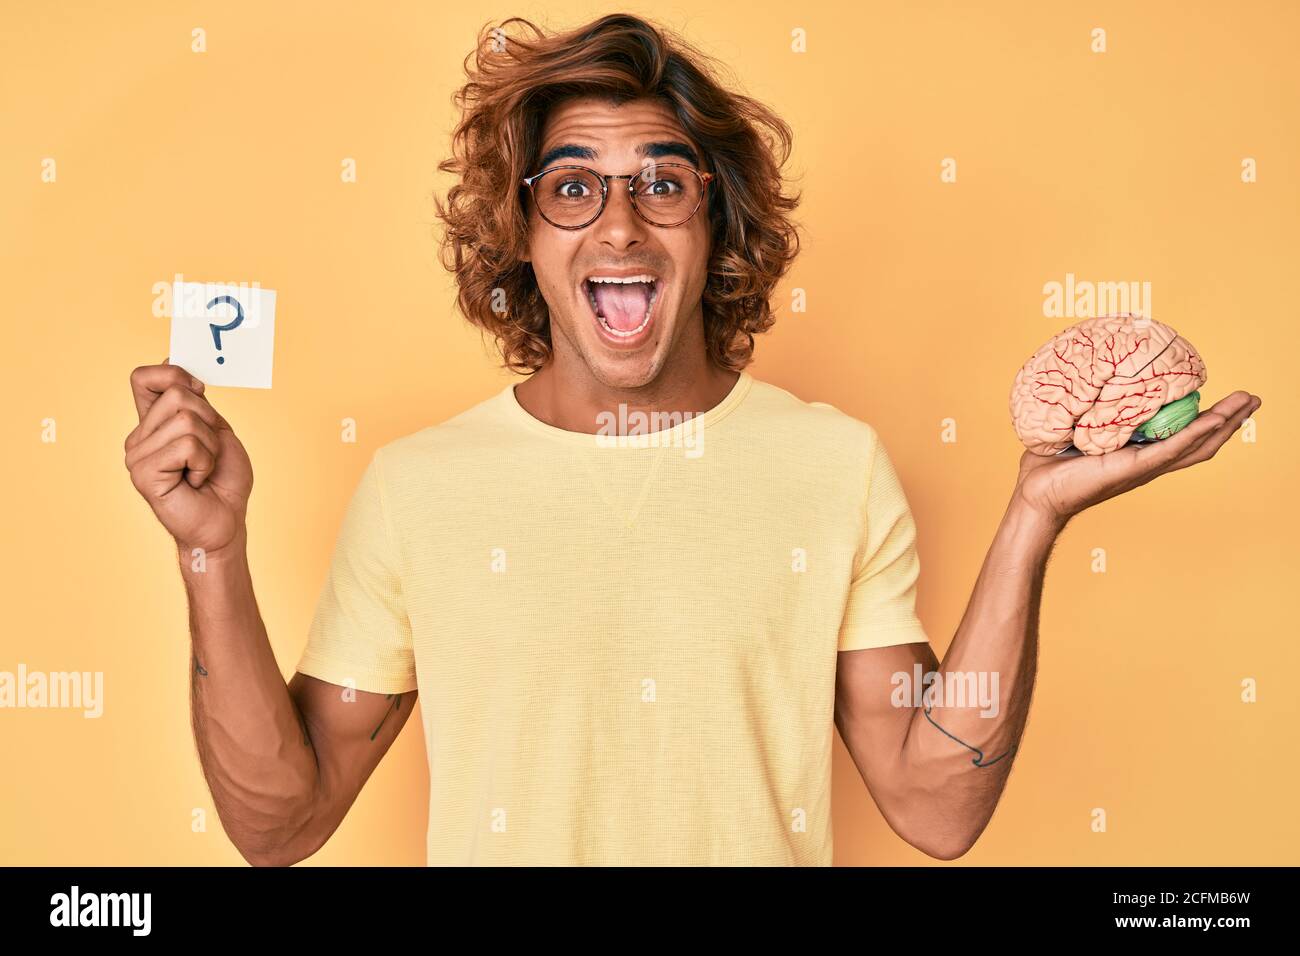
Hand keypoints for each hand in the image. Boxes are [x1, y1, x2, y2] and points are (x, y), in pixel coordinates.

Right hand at [124, 358, 253, 557]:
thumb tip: (169, 360)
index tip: (200, 392)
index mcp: (153, 423)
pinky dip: (204, 462)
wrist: (226, 521)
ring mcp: (136, 455)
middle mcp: (139, 436)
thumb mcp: (216, 430)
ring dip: (210, 446)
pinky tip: (196, 481)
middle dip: (209, 421)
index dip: (175, 375)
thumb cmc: (223, 481)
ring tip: (202, 469)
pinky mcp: (142, 473)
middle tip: (208, 453)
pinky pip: (187, 445)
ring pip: (187, 419)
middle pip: (177, 394)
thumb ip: (194, 400)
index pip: (144, 378)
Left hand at [1012, 390, 1261, 527]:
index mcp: (1139, 453)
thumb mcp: (1076, 431)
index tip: (1228, 402)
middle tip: (1252, 399)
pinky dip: (1196, 434)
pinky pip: (1172, 449)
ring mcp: (1144, 467)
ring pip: (1196, 445)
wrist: (1035, 493)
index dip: (1208, 422)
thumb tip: (1084, 382)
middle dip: (1230, 420)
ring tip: (1247, 404)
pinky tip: (1214, 420)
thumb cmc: (1050, 466)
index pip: (1182, 438)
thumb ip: (1086, 412)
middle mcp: (1148, 462)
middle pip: (1201, 443)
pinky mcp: (1134, 468)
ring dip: (1224, 423)